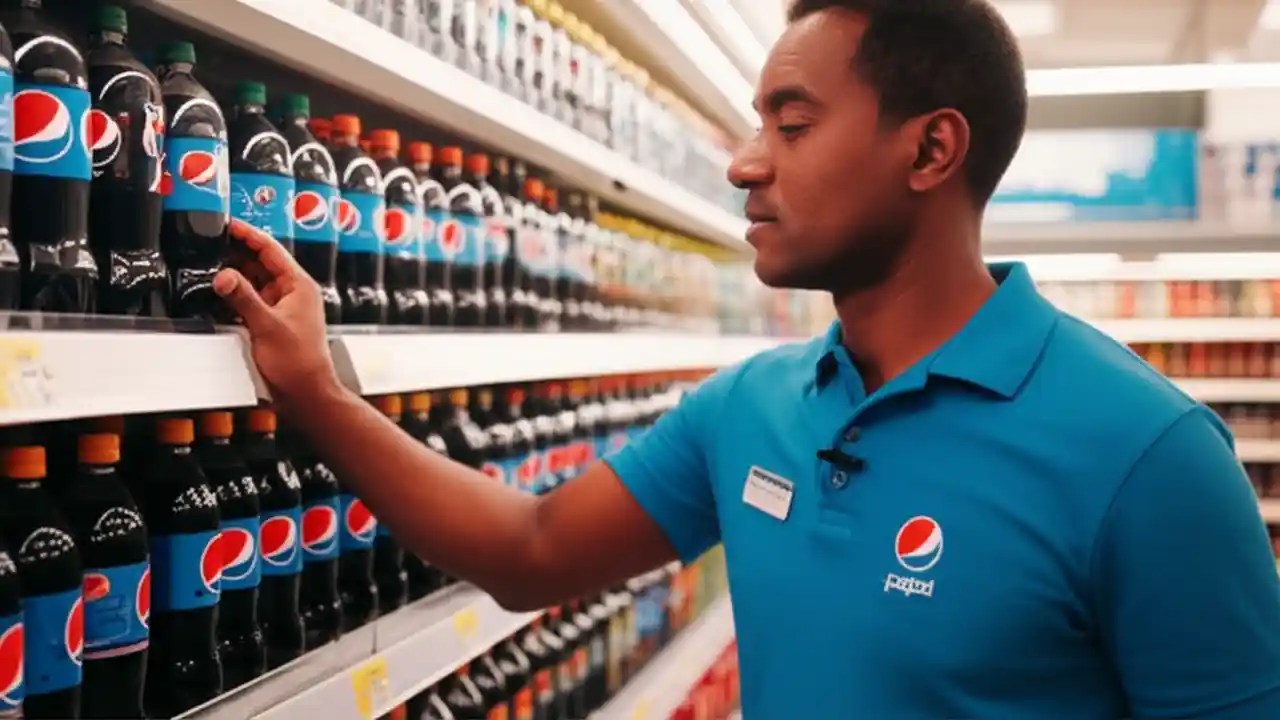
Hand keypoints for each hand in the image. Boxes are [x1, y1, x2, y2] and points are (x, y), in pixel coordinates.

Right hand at [214, 219, 340, 404]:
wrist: (306, 393)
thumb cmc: (299, 363)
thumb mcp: (266, 326)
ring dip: (235, 276)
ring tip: (209, 266)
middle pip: (261, 263)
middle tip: (211, 244)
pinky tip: (219, 295)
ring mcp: (283, 308)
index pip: (271, 250)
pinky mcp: (273, 322)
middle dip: (237, 253)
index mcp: (299, 285)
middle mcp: (293, 293)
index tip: (229, 225)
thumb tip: (224, 275)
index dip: (249, 235)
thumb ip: (243, 298)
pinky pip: (251, 301)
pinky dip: (236, 296)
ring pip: (255, 283)